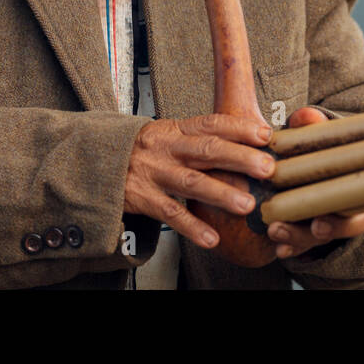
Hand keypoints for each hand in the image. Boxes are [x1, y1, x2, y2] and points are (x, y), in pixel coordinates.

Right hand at [123, 114, 275, 249]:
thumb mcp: (167, 135)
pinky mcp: (142, 198)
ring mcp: (154, 173)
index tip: (266, 134)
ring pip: (191, 182)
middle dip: (240, 158)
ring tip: (248, 205)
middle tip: (268, 168)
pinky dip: (192, 227)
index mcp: (176, 130)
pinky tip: (212, 239)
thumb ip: (199, 139)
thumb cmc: (142, 150)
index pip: (212, 124)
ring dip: (221, 194)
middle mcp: (167, 148)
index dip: (239, 128)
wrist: (94, 161)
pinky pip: (170, 214)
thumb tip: (245, 144)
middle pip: (207, 150)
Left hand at [267, 107, 363, 258]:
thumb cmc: (319, 146)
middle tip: (306, 228)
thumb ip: (312, 126)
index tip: (321, 221)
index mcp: (357, 188)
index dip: (344, 221)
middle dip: (323, 231)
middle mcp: (346, 210)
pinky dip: (291, 246)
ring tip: (276, 231)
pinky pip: (302, 244)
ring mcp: (327, 222)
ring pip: (317, 238)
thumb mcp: (318, 135)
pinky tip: (279, 248)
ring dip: (298, 238)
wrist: (311, 158)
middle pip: (341, 229)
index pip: (361, 213)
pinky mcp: (309, 231)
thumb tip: (305, 116)